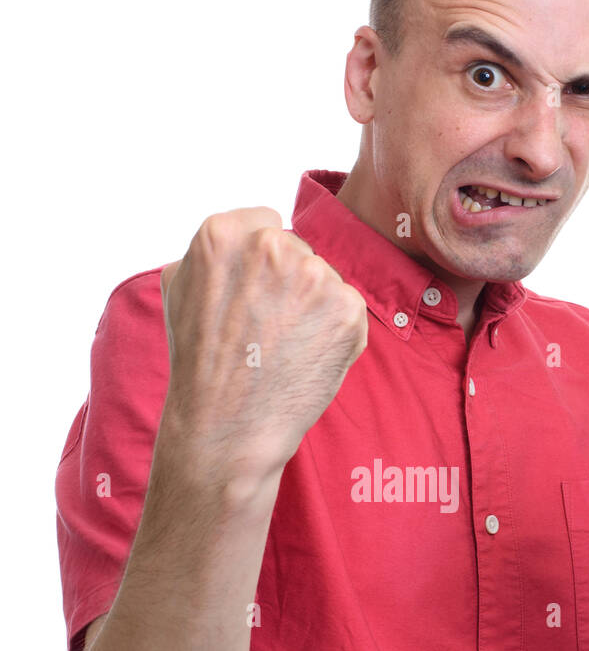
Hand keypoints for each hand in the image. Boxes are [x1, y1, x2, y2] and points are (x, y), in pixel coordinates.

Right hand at [159, 208, 367, 482]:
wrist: (228, 427)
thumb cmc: (200, 363)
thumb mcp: (179, 288)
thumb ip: (213, 251)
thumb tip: (243, 234)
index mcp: (223, 233)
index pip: (264, 224)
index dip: (261, 265)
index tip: (253, 295)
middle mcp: (270, 245)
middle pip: (297, 249)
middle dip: (288, 283)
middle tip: (267, 329)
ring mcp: (313, 275)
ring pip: (324, 278)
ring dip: (313, 307)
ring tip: (284, 347)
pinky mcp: (347, 308)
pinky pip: (347, 308)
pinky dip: (335, 332)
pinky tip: (307, 356)